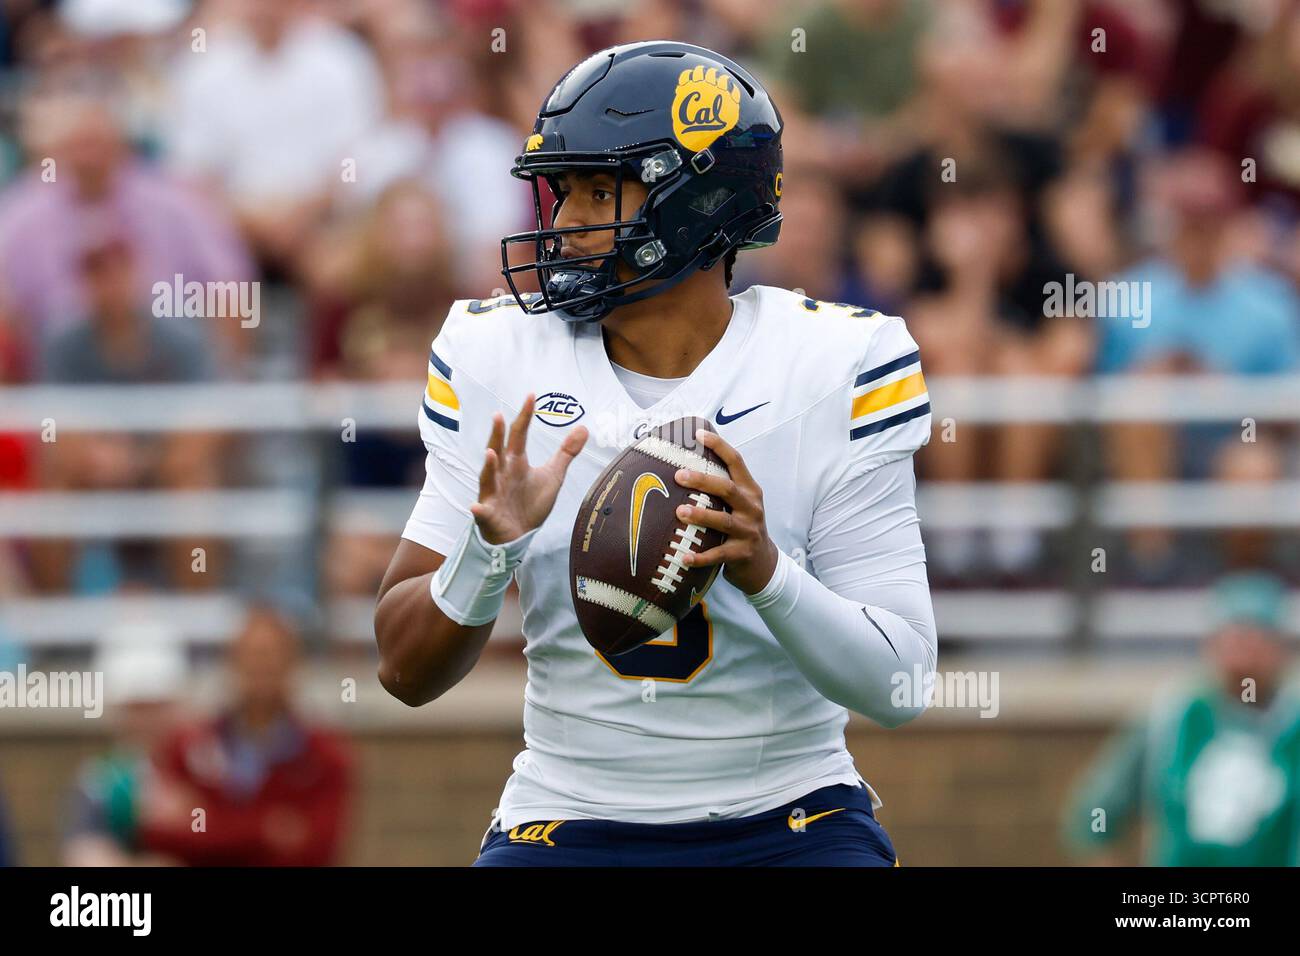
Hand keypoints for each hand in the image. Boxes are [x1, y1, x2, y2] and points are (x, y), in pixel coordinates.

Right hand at [470, 393, 587, 544]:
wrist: (519, 534)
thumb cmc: (530, 502)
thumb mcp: (552, 475)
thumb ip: (565, 452)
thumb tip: (583, 428)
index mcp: (516, 461)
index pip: (519, 434)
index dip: (525, 416)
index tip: (531, 396)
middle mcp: (501, 473)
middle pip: (498, 449)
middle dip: (497, 434)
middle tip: (498, 415)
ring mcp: (493, 493)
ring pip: (487, 477)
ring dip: (488, 466)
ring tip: (490, 453)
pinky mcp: (489, 514)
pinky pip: (482, 511)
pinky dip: (479, 509)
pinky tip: (476, 507)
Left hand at [672, 428, 778, 594]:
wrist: (763, 562)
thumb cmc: (742, 526)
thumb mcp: (740, 504)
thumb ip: (722, 487)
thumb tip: (686, 464)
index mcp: (750, 490)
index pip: (736, 462)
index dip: (719, 446)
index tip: (698, 435)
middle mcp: (752, 507)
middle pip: (727, 489)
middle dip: (703, 481)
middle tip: (678, 475)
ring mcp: (749, 531)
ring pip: (723, 521)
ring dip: (701, 515)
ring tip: (680, 512)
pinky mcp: (742, 553)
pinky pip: (719, 554)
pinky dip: (701, 556)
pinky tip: (684, 557)